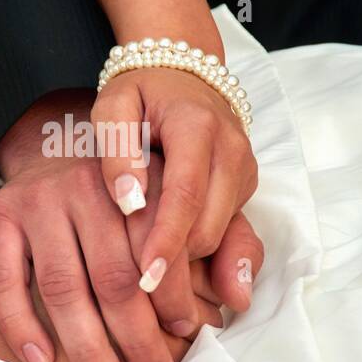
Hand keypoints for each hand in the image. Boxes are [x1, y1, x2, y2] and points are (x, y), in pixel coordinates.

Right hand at [0, 91, 238, 361]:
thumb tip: (239, 298)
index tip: (186, 339)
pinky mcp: (0, 213)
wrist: (56, 148)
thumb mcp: (190, 204)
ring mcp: (40, 199)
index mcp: (142, 178)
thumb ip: (228, 246)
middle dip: (136, 340)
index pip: (162, 248)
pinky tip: (42, 360)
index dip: (176, 299)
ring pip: (62, 285)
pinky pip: (5, 278)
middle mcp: (88, 183)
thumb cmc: (135, 196)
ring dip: (86, 347)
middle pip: (113, 276)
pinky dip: (20, 323)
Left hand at [91, 64, 258, 291]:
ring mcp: (245, 169)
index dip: (166, 241)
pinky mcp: (247, 185)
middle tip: (137, 287)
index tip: (145, 279)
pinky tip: (177, 258)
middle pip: (208, 226)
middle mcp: (231, 149)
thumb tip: (129, 201)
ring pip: (220, 236)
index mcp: (197, 126)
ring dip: (187, 261)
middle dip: (176, 263)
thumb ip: (116, 148)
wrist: (185, 74)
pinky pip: (228, 231)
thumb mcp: (114, 105)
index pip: (185, 195)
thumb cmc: (141, 92)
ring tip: (149, 272)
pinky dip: (202, 251)